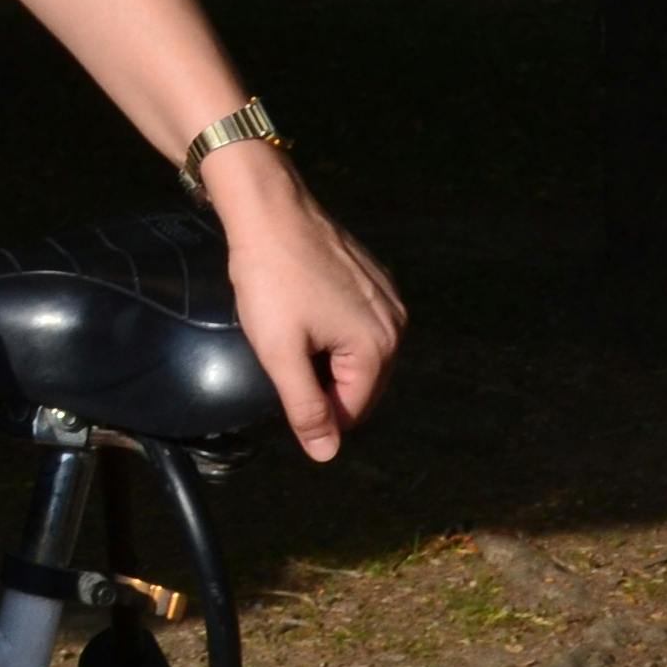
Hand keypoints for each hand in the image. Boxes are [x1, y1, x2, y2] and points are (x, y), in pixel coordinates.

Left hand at [208, 152, 403, 463]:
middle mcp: (396, 324)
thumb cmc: (271, 282)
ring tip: (292, 330)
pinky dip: (333, 329)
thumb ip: (305, 408)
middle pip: (360, 383)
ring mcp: (388, 298)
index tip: (281, 378)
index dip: (312, 407)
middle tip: (284, 352)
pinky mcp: (375, 279)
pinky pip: (358, 323)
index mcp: (378, 347)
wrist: (270, 212)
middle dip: (323, 381)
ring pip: (358, 353)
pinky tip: (303, 310)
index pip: (351, 410)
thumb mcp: (280, 353)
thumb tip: (325, 454)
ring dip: (326, 355)